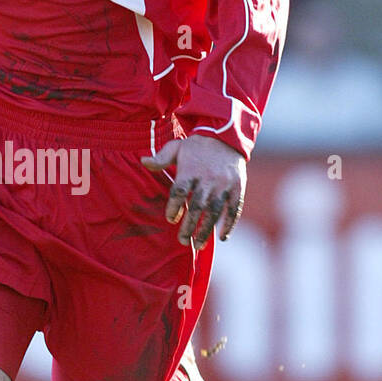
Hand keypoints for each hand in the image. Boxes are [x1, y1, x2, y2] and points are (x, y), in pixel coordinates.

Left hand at [141, 133, 245, 247]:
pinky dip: (230, 224)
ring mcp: (224, 184)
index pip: (179, 192)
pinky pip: (234, 209)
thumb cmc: (197, 145)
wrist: (226, 136)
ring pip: (214, 212)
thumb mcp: (176, 147)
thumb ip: (161, 158)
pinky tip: (223, 237)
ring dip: (206, 230)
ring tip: (199, 244)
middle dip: (189, 227)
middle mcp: (207, 179)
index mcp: (190, 170)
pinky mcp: (238, 187)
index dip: (174, 208)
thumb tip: (143, 161)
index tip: (171, 219)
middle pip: (196, 206)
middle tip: (183, 241)